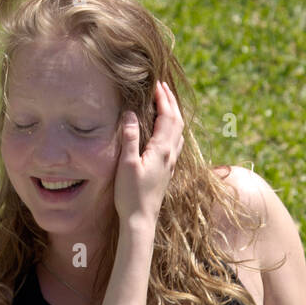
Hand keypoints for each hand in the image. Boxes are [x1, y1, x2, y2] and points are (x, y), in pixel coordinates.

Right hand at [113, 81, 183, 226]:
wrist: (141, 220)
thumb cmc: (131, 194)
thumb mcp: (126, 164)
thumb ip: (130, 138)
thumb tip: (131, 113)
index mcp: (161, 149)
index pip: (167, 116)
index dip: (163, 99)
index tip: (156, 84)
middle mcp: (170, 154)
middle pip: (177, 121)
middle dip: (170, 102)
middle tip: (162, 87)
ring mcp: (171, 163)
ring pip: (179, 132)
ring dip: (174, 115)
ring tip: (166, 104)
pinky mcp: (168, 171)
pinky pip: (176, 143)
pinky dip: (173, 129)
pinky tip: (168, 132)